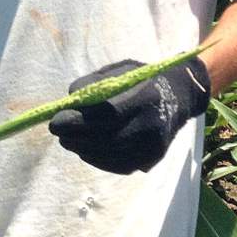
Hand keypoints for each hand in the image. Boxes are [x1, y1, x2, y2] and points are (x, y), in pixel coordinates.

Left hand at [47, 57, 211, 173]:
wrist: (181, 97)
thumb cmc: (145, 80)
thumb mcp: (122, 70)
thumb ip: (96, 82)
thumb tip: (69, 100)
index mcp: (146, 98)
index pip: (107, 115)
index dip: (78, 121)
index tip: (56, 120)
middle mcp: (152, 125)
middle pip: (106, 139)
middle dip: (76, 137)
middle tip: (58, 131)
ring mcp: (153, 147)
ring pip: (109, 156)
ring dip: (83, 149)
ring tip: (69, 140)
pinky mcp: (151, 160)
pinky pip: (118, 166)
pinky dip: (97, 159)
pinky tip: (86, 150)